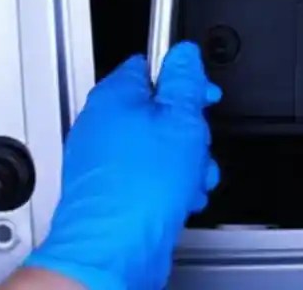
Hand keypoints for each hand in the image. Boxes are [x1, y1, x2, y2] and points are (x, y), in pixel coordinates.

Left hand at [25, 42, 220, 289]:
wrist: (113, 248)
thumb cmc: (138, 188)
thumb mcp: (180, 120)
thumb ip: (185, 81)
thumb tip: (185, 54)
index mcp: (114, 95)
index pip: (151, 67)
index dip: (184, 81)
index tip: (202, 96)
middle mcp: (100, 124)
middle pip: (158, 110)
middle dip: (188, 130)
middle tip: (197, 144)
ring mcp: (101, 159)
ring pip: (156, 147)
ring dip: (184, 162)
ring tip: (191, 178)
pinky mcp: (108, 190)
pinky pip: (146, 175)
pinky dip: (168, 185)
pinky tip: (179, 197)